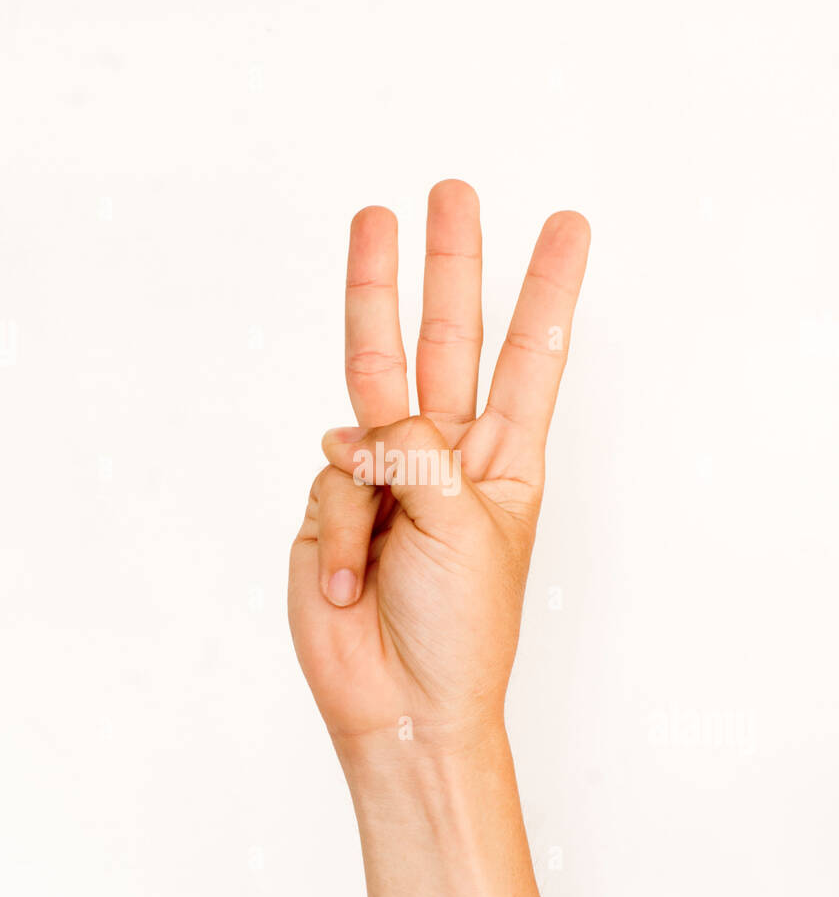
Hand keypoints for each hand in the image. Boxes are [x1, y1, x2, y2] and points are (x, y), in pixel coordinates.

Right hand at [288, 180, 589, 763]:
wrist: (399, 702)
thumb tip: (364, 422)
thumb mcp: (466, 528)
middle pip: (445, 340)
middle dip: (450, 266)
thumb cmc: (460, 631)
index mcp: (504, 461)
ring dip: (373, 292)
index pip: (529, 357)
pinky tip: (349, 573)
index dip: (546, 291)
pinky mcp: (333, 501)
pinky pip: (331, 474)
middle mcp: (445, 455)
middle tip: (450, 194)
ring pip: (371, 372)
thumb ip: (420, 452)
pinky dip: (338, 522)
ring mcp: (386, 475)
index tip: (566, 228)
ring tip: (373, 220)